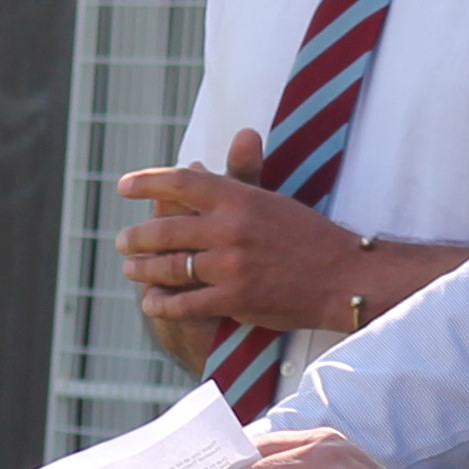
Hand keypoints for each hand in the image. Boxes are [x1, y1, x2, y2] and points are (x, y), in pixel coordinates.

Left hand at [117, 130, 468, 337]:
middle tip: (124, 241)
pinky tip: (152, 302)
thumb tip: (198, 164)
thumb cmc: (310, 236)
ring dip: (142, 270)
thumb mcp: (273, 200)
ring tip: (131, 268)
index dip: (148, 183)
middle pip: (165, 229)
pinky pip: (184, 304)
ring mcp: (230, 265)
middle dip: (136, 237)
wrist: (344, 277)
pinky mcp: (235, 299)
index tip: (125, 187)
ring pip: (168, 267)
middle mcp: (231, 228)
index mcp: (241, 198)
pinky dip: (162, 304)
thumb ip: (234, 184)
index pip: (182, 182)